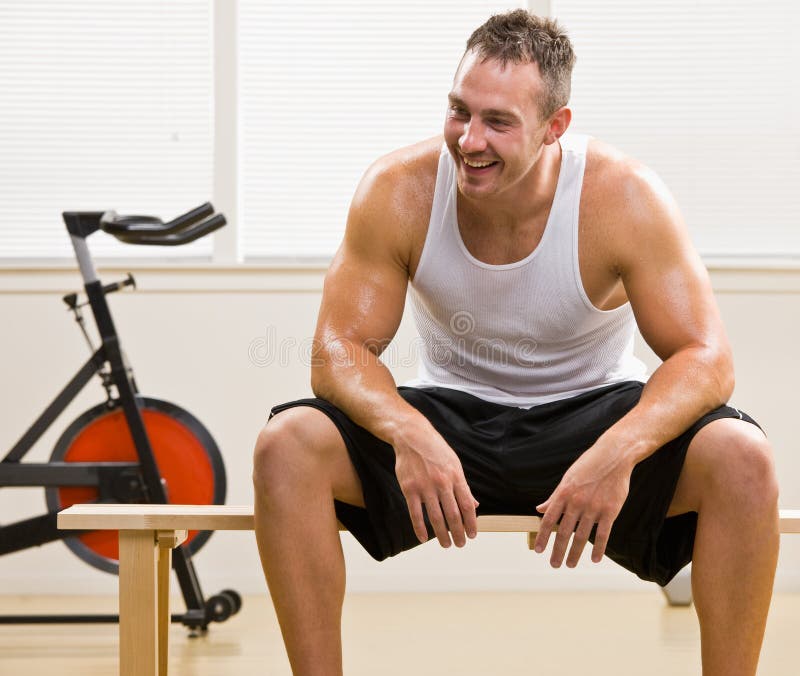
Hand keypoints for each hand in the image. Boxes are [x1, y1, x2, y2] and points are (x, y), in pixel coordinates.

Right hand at [393, 422, 478, 547]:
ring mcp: (425, 486)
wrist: (412, 436)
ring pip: (436, 517)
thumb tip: (474, 505)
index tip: (472, 535)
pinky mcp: (409, 488)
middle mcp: (442, 483)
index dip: (471, 523)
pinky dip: (419, 528)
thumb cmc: (435, 450)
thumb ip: (463, 486)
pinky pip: (415, 513)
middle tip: (460, 544)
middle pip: (453, 515)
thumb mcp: (454, 464)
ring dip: (442, 534)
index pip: (467, 505)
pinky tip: (424, 538)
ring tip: (446, 545)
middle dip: (459, 533)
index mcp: (456, 477)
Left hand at [532, 439, 632, 567]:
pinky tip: (594, 559)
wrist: (614, 455)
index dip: (543, 536)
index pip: (549, 519)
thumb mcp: (567, 478)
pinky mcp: (611, 510)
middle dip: (557, 550)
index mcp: (563, 493)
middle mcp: (577, 502)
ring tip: (569, 564)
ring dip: (575, 553)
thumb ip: (554, 497)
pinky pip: (603, 534)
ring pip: (582, 536)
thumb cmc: (588, 466)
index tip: (538, 551)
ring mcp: (594, 507)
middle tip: (553, 565)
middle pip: (564, 531)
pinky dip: (599, 548)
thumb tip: (539, 509)